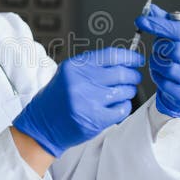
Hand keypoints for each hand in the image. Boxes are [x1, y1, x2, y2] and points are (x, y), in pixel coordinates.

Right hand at [13, 47, 143, 156]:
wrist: (42, 124)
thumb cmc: (57, 99)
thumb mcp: (69, 74)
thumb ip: (92, 66)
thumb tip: (123, 61)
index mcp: (76, 67)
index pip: (111, 55)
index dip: (129, 57)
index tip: (137, 60)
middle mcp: (82, 82)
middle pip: (121, 73)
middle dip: (132, 76)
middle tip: (133, 78)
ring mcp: (89, 101)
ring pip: (124, 91)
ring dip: (128, 92)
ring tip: (121, 94)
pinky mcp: (96, 119)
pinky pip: (122, 109)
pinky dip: (124, 106)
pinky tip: (116, 106)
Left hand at [135, 4, 179, 117]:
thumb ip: (168, 23)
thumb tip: (151, 9)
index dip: (159, 25)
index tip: (142, 20)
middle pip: (175, 50)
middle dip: (160, 47)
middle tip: (159, 48)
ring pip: (169, 67)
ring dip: (157, 62)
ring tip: (158, 60)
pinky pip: (165, 84)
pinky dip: (157, 76)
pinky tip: (161, 73)